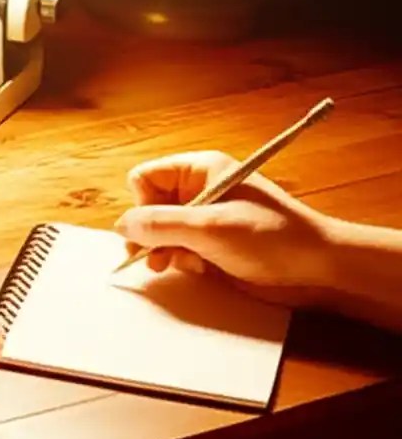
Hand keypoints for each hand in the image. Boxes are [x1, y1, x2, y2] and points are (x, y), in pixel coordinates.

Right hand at [113, 150, 335, 305]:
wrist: (318, 267)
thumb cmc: (270, 237)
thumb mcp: (209, 228)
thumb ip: (160, 225)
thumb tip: (120, 225)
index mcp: (200, 170)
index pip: (145, 178)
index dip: (142, 205)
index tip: (153, 229)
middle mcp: (200, 189)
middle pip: (149, 206)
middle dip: (149, 232)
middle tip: (151, 256)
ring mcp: (207, 217)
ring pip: (161, 230)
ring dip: (163, 249)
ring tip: (172, 264)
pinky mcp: (213, 242)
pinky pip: (179, 247)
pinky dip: (180, 259)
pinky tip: (197, 267)